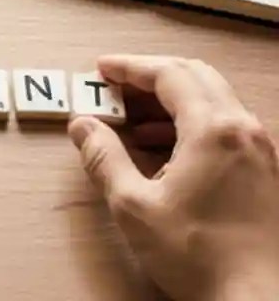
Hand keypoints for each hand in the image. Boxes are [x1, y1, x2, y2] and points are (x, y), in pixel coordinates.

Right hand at [69, 55, 278, 300]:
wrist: (259, 298)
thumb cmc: (199, 255)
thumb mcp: (135, 207)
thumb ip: (104, 159)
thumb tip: (83, 125)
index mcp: (214, 129)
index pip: (169, 74)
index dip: (130, 67)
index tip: (101, 69)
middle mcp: (245, 129)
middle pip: (196, 77)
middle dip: (152, 76)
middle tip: (115, 86)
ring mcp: (263, 150)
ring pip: (215, 100)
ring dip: (173, 100)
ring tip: (134, 119)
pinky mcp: (269, 171)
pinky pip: (228, 126)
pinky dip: (194, 121)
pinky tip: (169, 147)